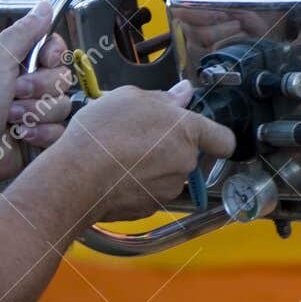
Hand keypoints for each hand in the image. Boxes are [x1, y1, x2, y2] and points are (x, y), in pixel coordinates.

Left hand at [0, 3, 73, 184]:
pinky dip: (41, 134)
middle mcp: (29, 85)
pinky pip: (61, 131)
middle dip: (39, 88)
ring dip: (35, 112)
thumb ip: (24, 31)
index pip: (56, 49)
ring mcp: (36, 111)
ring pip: (64, 105)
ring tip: (10, 117)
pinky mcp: (41, 136)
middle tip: (13, 93)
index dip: (54, 55)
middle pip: (63, 77)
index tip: (42, 60)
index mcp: (17, 62)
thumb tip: (45, 6)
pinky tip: (21, 133)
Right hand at [58, 81, 233, 223]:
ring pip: (168, 174)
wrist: (76, 178)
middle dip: (169, 146)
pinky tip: (114, 174)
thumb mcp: (130, 97)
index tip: (204, 134)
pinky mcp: (150, 208)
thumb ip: (164, 97)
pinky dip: (137, 185)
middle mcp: (185, 163)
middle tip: (140, 135)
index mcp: (188, 131)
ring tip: (121, 154)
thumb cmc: (103, 133)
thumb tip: (184, 93)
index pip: (224, 139)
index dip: (216, 137)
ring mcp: (169, 189)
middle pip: (188, 154)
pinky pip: (149, 192)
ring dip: (152, 166)